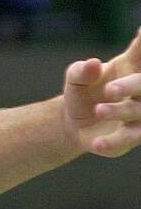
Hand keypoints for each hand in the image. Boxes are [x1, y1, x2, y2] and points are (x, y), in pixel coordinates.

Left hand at [62, 26, 140, 156]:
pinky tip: (97, 144)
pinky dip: (113, 142)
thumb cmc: (82, 92)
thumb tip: (92, 64)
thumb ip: (81, 71)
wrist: (74, 122)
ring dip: (120, 112)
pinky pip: (126, 140)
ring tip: (98, 110)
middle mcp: (140, 90)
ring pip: (138, 113)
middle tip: (109, 89)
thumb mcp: (75, 78)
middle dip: (130, 86)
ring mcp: (138, 114)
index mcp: (131, 67)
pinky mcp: (129, 136)